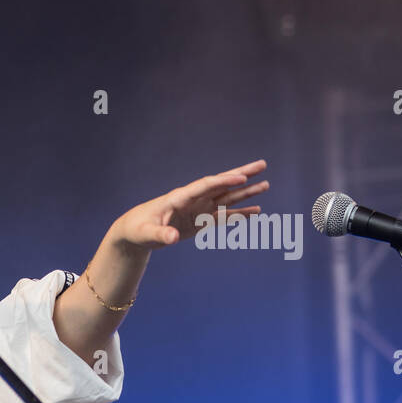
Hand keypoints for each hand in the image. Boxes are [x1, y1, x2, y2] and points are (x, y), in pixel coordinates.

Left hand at [110, 159, 269, 252]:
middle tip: (262, 165)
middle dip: (241, 175)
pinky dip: (239, 214)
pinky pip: (224, 216)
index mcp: (180, 197)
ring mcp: (198, 209)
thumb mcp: (146, 234)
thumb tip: (173, 238)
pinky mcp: (200, 220)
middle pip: (221, 184)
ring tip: (266, 185)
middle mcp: (193, 199)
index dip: (223, 181)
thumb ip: (160, 235)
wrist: (135, 232)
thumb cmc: (138, 229)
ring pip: (226, 198)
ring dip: (246, 192)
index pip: (205, 185)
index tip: (241, 178)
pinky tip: (255, 211)